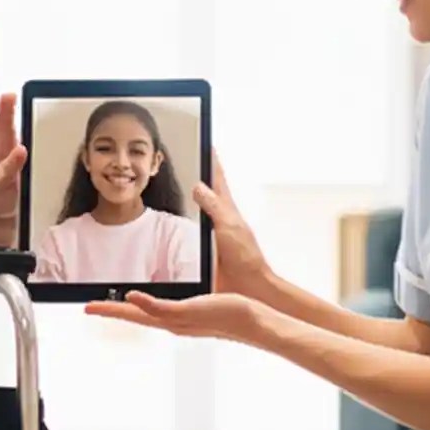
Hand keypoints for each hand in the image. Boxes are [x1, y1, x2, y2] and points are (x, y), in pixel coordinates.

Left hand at [85, 290, 270, 346]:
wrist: (259, 321)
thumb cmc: (230, 315)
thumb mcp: (191, 309)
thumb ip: (160, 307)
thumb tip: (132, 299)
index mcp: (170, 320)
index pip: (131, 315)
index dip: (108, 310)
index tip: (87, 308)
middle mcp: (174, 322)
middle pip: (135, 315)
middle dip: (114, 310)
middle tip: (94, 305)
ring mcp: (184, 320)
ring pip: (148, 314)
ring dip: (130, 309)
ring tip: (116, 303)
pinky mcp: (196, 315)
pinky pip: (164, 310)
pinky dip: (151, 304)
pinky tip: (152, 301)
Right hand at [192, 151, 271, 297]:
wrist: (249, 286)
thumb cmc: (245, 257)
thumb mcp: (229, 226)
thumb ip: (214, 206)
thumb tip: (199, 185)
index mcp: (227, 209)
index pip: (218, 178)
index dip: (212, 160)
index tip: (207, 143)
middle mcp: (221, 218)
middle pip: (209, 190)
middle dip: (202, 173)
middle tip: (194, 157)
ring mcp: (214, 233)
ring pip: (202, 209)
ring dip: (194, 197)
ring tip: (185, 183)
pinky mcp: (207, 248)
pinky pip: (194, 229)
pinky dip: (187, 222)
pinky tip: (180, 224)